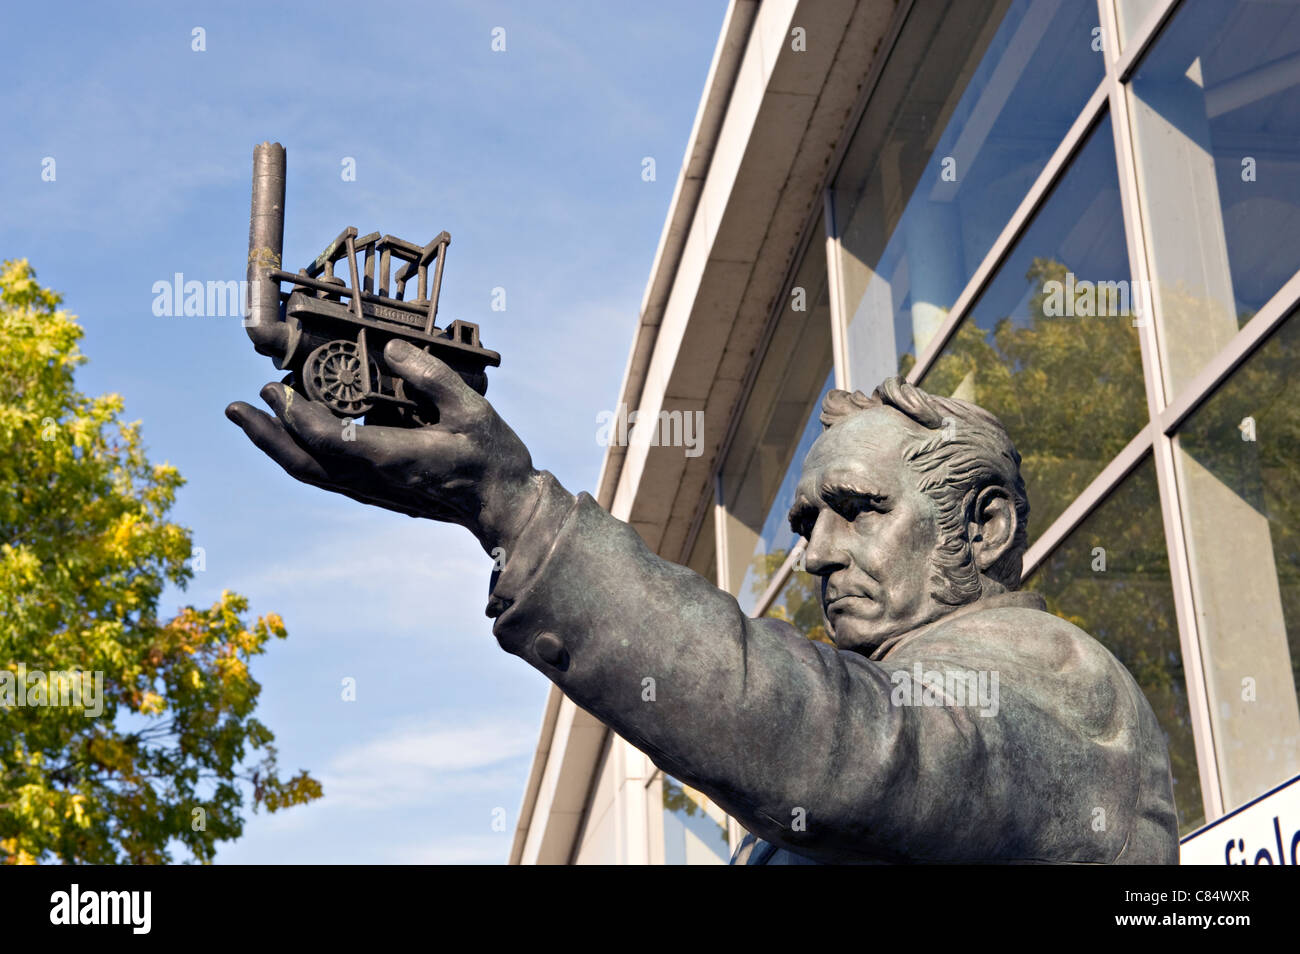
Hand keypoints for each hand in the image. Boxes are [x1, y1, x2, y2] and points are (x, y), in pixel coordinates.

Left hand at [225, 339, 540, 552]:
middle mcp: (375, 478)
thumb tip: (392, 349)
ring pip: (312, 472)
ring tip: (250, 418)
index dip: (297, 416)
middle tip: (235, 406)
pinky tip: (294, 437)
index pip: (330, 440)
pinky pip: (327, 475)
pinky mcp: (378, 491)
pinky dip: (300, 454)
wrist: (503, 507)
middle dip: (266, 434)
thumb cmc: (492, 458)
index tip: (274, 389)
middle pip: (305, 462)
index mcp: (393, 457)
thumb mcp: (472, 409)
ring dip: (276, 446)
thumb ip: (431, 377)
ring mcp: (374, 489)